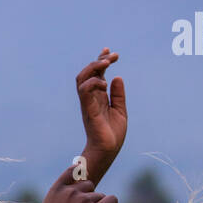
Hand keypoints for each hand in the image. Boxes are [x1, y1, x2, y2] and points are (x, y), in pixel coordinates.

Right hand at [78, 48, 126, 168]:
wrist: (108, 150)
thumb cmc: (112, 134)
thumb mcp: (120, 110)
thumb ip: (118, 95)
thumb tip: (117, 77)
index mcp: (98, 97)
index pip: (96, 74)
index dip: (101, 60)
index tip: (109, 51)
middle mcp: (91, 98)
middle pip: (87, 72)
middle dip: (99, 60)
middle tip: (113, 56)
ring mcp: (88, 103)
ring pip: (82, 78)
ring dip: (94, 67)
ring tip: (107, 64)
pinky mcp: (88, 109)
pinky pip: (84, 91)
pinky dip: (94, 82)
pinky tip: (105, 84)